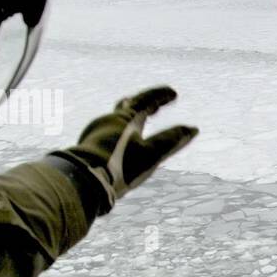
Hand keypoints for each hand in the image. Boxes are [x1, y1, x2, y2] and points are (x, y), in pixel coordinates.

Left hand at [64, 87, 197, 209]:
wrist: (84, 183)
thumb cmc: (119, 167)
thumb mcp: (151, 154)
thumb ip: (171, 141)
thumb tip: (192, 129)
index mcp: (124, 119)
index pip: (145, 100)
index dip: (161, 96)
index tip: (174, 93)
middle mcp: (108, 122)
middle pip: (128, 107)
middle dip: (145, 104)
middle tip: (156, 105)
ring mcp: (96, 135)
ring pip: (118, 121)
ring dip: (132, 120)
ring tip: (141, 124)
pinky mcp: (90, 149)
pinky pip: (110, 135)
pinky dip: (122, 134)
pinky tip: (123, 147)